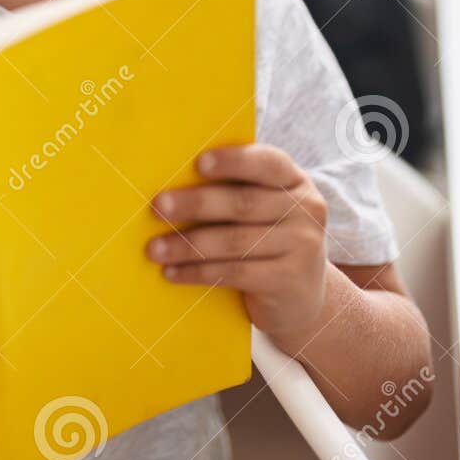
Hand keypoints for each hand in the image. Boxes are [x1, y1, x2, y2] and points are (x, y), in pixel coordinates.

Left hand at [147, 143, 328, 340]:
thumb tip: (171, 181)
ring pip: (234, 241)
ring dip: (187, 245)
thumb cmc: (266, 239)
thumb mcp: (263, 209)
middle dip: (195, 204)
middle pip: (243, 203)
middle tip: (157, 207)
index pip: (267, 163)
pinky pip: (235, 272)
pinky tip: (172, 272)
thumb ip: (234, 190)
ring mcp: (302, 246)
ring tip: (154, 249)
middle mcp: (305, 209)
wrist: (302, 297)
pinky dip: (198, 272)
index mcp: (294, 180)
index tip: (198, 163)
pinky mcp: (289, 280)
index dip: (233, 161)